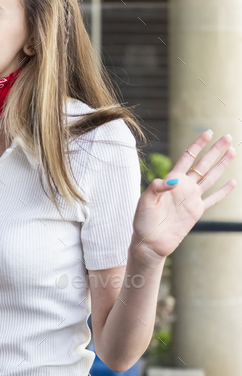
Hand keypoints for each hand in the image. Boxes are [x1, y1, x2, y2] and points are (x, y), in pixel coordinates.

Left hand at [132, 131, 235, 260]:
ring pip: (211, 178)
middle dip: (215, 150)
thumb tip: (173, 181)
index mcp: (171, 180)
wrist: (150, 242)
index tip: (208, 133)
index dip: (197, 145)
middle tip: (227, 137)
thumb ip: (157, 188)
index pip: (187, 158)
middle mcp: (184, 187)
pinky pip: (213, 199)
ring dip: (222, 165)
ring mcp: (191, 199)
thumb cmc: (143, 220)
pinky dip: (223, 191)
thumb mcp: (145, 201)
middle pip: (203, 164)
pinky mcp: (196, 212)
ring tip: (232, 151)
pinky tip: (233, 182)